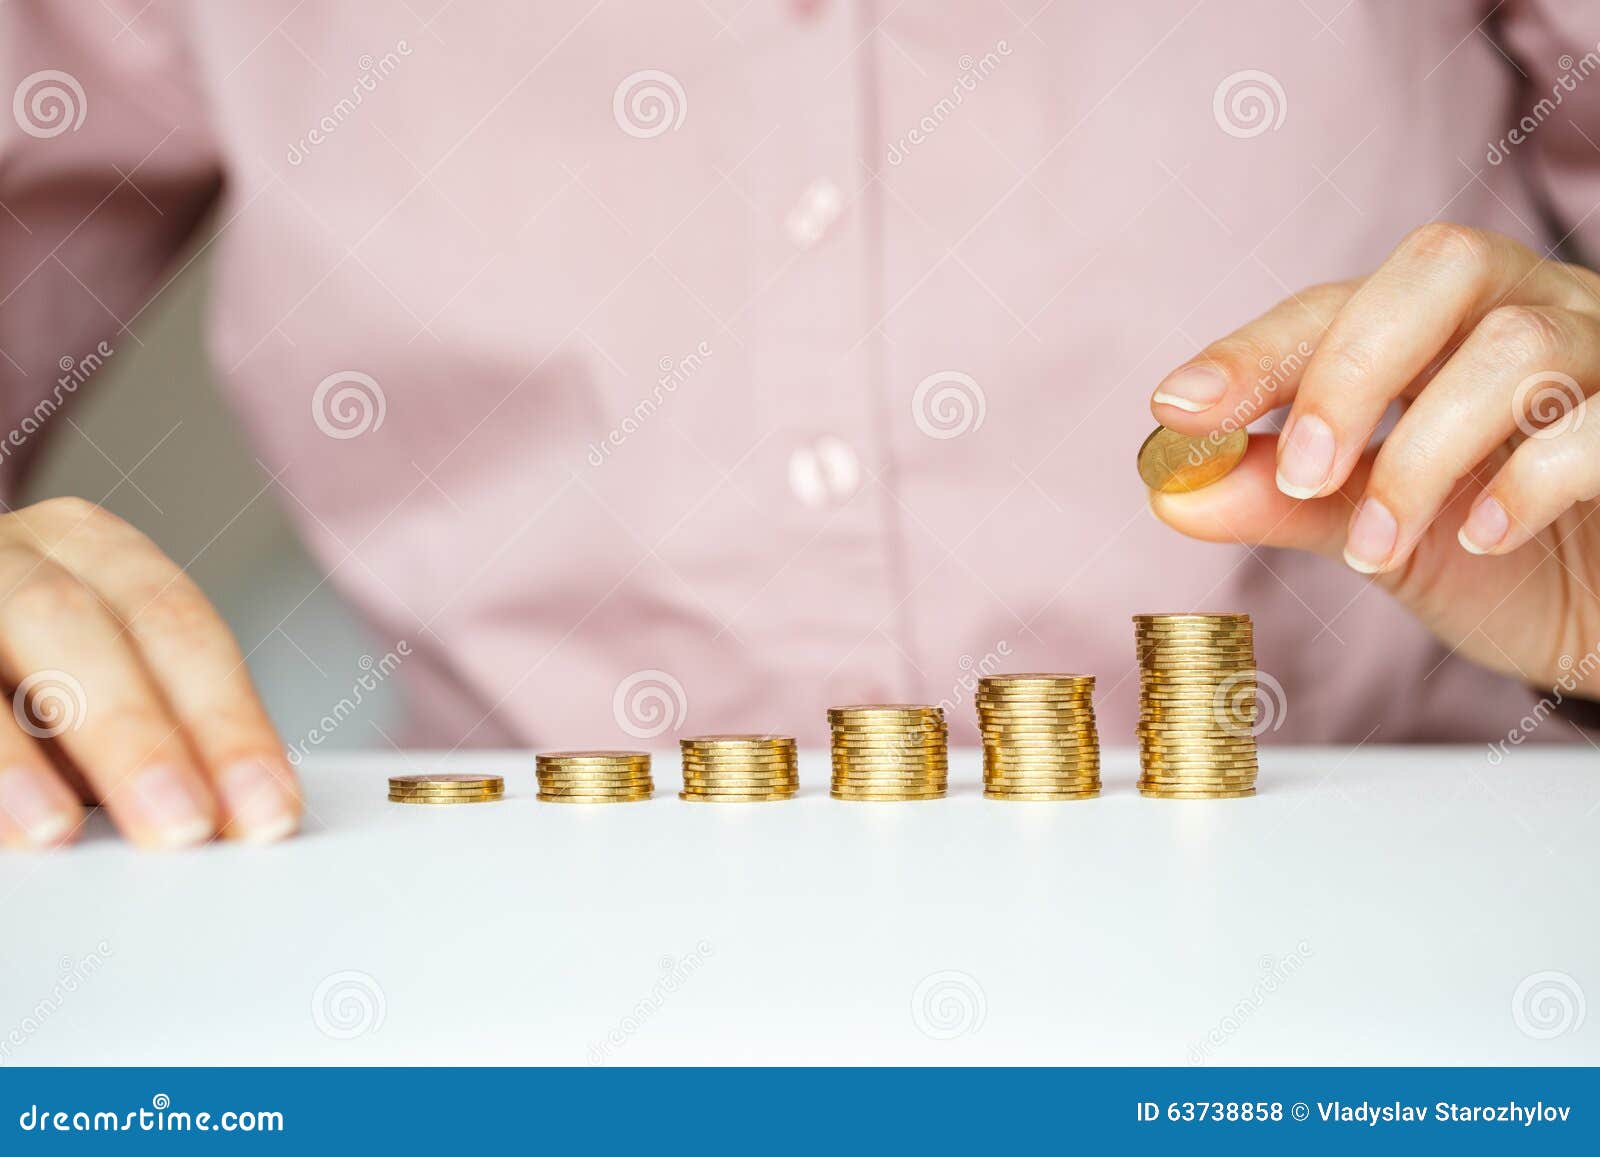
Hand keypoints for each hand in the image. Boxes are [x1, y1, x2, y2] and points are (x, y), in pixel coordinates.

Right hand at [0, 498, 298, 847]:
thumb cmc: (21, 674)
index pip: (182, 632)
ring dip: (18, 751)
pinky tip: (7, 817)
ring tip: (56, 830)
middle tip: (181, 828)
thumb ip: (152, 734)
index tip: (265, 812)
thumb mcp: (93, 687)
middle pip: (88, 628)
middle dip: (140, 734)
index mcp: (98, 554)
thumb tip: (223, 817)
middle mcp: (20, 553)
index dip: (228, 723)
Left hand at [1147, 223, 1599, 697]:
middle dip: (1349, 372)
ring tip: (1379, 546)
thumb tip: (1172, 491)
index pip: (1340, 304)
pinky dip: (1526, 481)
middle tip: (1303, 474)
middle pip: (1439, 268)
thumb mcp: (1378, 539)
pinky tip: (1485, 537)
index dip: (1255, 350)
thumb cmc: (1508, 569)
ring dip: (1421, 457)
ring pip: (1516, 348)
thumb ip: (1287, 506)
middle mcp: (1533, 311)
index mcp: (1447, 327)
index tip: (1177, 409)